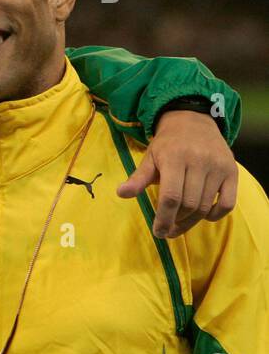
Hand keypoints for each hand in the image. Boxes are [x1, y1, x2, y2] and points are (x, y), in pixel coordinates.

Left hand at [116, 109, 237, 237]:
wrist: (193, 122)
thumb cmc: (168, 144)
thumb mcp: (149, 157)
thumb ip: (138, 178)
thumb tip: (121, 194)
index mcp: (174, 158)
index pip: (171, 196)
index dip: (164, 218)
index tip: (158, 232)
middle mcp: (199, 161)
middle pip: (189, 204)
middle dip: (176, 222)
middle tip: (167, 230)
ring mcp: (218, 167)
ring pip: (205, 206)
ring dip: (191, 221)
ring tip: (178, 225)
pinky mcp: (232, 172)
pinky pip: (227, 203)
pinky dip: (215, 215)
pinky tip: (202, 216)